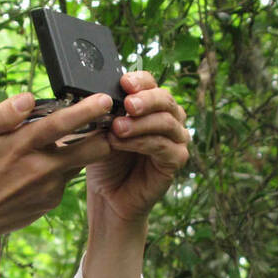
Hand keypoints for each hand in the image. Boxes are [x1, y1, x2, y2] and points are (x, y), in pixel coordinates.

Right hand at [0, 90, 113, 240]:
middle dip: (105, 135)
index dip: (87, 111)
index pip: (62, 124)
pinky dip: (59, 168)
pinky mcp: (52, 200)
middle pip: (92, 150)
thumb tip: (28, 98)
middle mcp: (42, 167)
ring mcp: (50, 187)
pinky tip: (39, 169)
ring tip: (62, 142)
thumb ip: (1, 115)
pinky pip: (64, 177)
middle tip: (107, 121)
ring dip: (80, 149)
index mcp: (22, 145)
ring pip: (80, 162)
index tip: (105, 100)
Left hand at [86, 72, 190, 223]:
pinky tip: (120, 143)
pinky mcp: (176, 160)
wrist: (108, 196)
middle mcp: (169, 119)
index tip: (123, 83)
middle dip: (145, 99)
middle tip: (127, 103)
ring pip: (166, 122)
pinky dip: (141, 142)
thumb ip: (108, 112)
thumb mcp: (103, 130)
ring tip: (117, 127)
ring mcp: (176, 140)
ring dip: (140, 123)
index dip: (140, 81)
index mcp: (152, 106)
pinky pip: (163, 145)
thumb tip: (101, 93)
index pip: (151, 84)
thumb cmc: (106, 161)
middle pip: (165, 99)